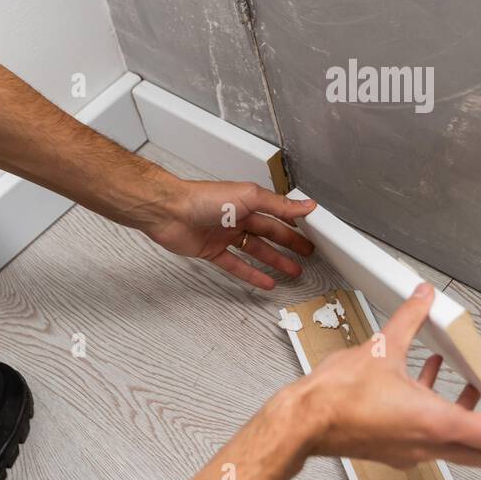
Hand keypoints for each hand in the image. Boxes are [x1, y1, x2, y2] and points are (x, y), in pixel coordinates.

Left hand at [137, 178, 316, 289]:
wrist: (169, 211)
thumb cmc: (203, 198)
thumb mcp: (248, 197)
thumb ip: (278, 204)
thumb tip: (306, 205)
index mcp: (248, 201)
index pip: (277, 213)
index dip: (294, 222)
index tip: (311, 230)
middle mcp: (238, 217)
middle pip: (270, 233)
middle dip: (289, 243)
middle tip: (307, 253)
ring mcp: (225, 235)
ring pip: (256, 250)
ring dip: (275, 261)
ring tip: (293, 271)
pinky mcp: (212, 251)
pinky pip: (236, 265)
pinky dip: (251, 274)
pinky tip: (266, 282)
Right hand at [294, 283, 480, 468]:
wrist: (305, 422)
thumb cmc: (337, 398)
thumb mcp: (383, 346)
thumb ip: (410, 318)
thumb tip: (423, 298)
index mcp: (434, 423)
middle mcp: (427, 443)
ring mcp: (411, 450)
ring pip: (457, 442)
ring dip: (465, 411)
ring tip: (462, 381)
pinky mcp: (394, 447)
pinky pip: (429, 434)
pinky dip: (436, 409)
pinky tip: (422, 380)